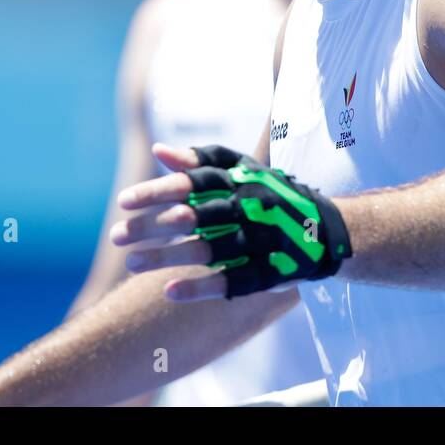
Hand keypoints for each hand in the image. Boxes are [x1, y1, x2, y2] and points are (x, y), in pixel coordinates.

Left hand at [111, 143, 350, 301]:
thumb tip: (159, 152)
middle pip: (195, 215)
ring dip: (166, 257)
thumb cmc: (274, 194)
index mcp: (243, 179)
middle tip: (115, 236)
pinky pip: (231, 281)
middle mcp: (252, 206)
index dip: (157, 191)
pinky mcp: (270, 271)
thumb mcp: (243, 170)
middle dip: (152, 226)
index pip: (193, 181)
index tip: (122, 202)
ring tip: (130, 263)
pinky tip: (168, 292)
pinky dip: (199, 287)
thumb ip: (201, 161)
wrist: (328, 229)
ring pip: (208, 248)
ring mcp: (262, 239)